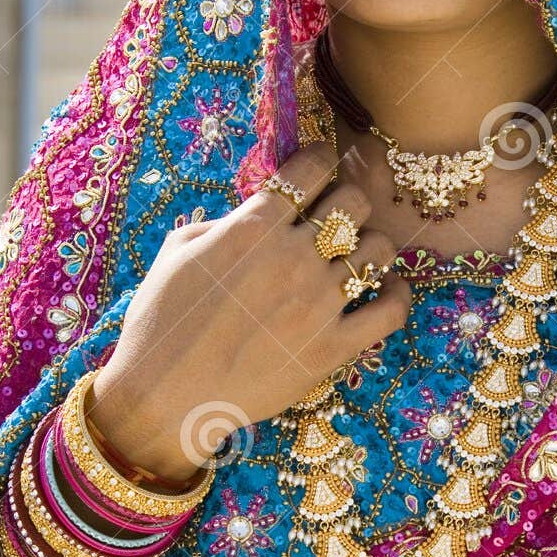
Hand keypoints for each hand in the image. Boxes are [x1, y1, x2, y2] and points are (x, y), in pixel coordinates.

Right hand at [87, 141, 410, 483]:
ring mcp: (318, 304)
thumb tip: (260, 211)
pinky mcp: (333, 348)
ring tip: (355, 256)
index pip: (310, 169)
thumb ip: (224, 222)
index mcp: (253, 228)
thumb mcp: (176, 253)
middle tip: (335, 218)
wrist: (164, 397)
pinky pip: (391, 310)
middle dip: (347, 202)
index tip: (320, 166)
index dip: (319, 159)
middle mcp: (293, 259)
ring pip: (378, 250)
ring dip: (370, 246)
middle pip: (354, 202)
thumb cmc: (160, 322)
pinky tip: (386, 290)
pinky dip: (397, 294)